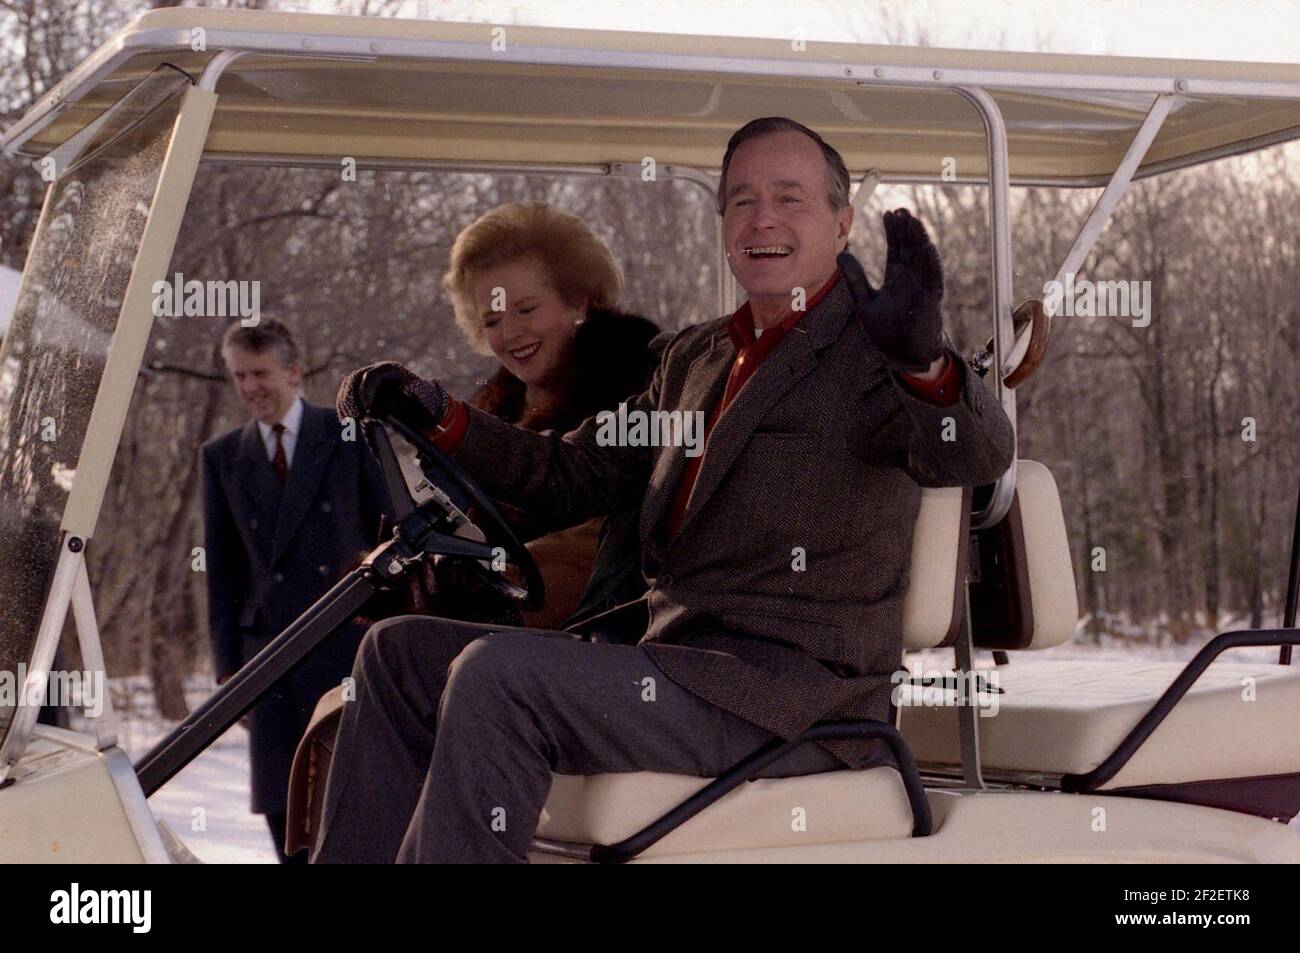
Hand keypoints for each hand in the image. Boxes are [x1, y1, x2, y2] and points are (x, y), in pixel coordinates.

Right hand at [336, 361, 447, 431]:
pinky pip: (347, 395)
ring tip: (350, 421)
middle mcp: (377, 370)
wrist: (426, 405)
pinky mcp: (362, 390)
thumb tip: (378, 408)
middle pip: (354, 378)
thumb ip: (400, 403)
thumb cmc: (424, 403)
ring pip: (347, 387)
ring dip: (345, 404)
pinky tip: (347, 420)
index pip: (372, 375)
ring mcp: (368, 378)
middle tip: (355, 418)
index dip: (366, 390)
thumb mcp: (416, 400)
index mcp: (392, 370)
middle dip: (351, 399)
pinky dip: (344, 408)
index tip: (366, 408)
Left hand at [839, 208, 944, 372]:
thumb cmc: (886, 332)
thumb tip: (840, 255)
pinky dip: (930, 262)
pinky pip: (932, 277)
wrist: (901, 356)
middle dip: (906, 229)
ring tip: (913, 220)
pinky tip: (926, 245)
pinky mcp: (930, 300)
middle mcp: (911, 280)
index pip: (896, 249)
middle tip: (901, 209)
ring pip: (922, 258)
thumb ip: (855, 279)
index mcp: (896, 279)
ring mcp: (921, 288)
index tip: (889, 213)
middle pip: (909, 248)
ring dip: (918, 239)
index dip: (893, 231)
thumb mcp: (864, 301)